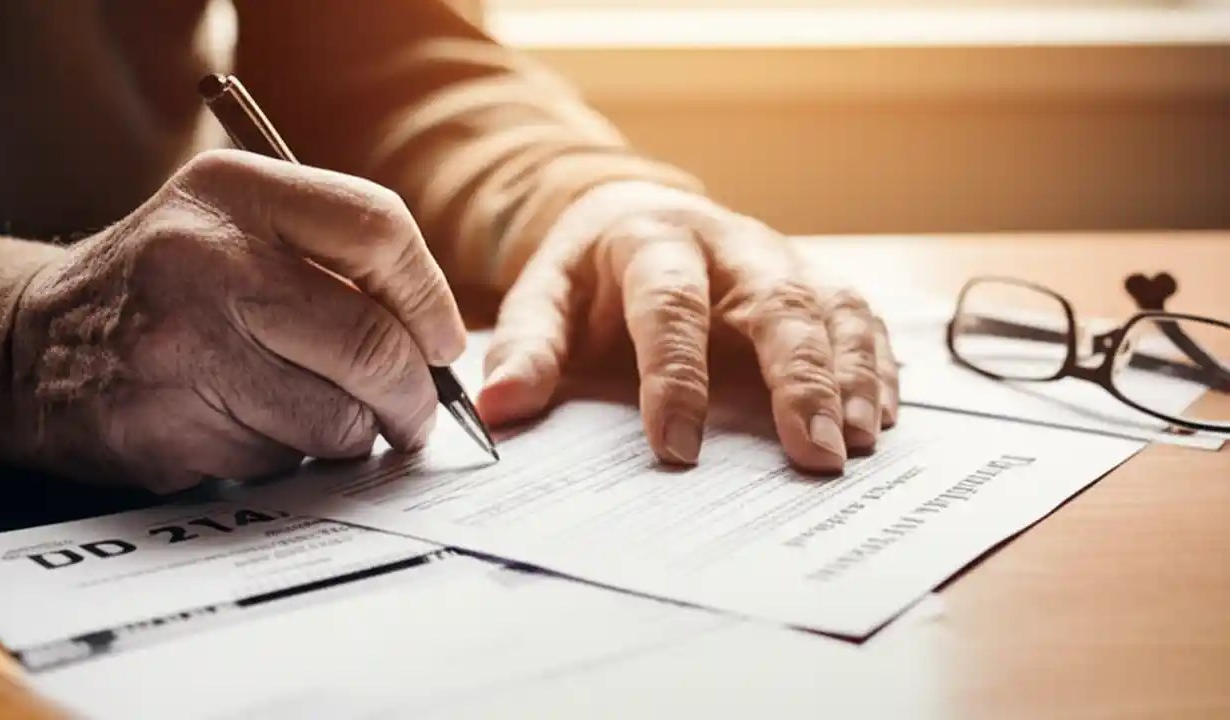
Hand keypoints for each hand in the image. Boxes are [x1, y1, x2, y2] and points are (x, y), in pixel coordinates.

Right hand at [8, 150, 465, 491]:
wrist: (30, 342)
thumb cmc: (169, 283)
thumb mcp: (234, 223)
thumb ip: (333, 257)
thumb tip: (443, 343)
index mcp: (235, 191)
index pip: (379, 229)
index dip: (431, 298)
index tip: (443, 343)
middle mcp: (205, 259)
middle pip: (371, 341)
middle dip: (413, 396)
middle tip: (415, 415)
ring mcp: (181, 346)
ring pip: (335, 418)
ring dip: (351, 433)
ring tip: (321, 417)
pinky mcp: (164, 426)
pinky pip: (279, 459)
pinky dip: (288, 457)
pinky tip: (248, 428)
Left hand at [478, 181, 897, 472]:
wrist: (632, 215)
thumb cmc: (591, 274)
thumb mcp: (545, 298)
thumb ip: (526, 349)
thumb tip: (497, 409)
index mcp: (651, 242)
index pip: (669, 306)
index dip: (674, 376)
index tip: (675, 448)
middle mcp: (727, 244)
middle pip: (774, 301)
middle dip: (800, 378)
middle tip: (815, 452)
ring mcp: (778, 258)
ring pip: (828, 306)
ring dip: (849, 376)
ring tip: (857, 442)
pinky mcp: (811, 279)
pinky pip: (857, 315)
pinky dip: (875, 364)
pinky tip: (881, 417)